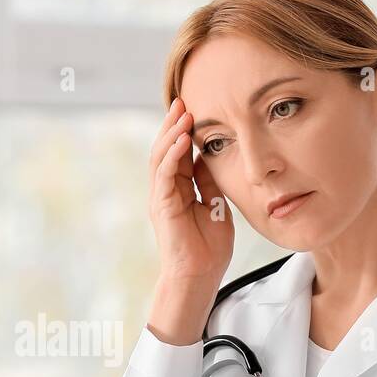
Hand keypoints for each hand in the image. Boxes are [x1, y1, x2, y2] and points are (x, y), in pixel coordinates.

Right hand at [149, 96, 233, 285]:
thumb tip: (210, 157)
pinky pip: (164, 174)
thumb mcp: (216, 205)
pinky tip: (183, 139)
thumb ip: (209, 182)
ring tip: (182, 112)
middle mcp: (165, 190)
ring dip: (171, 133)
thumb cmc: (209, 248)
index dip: (184, 130)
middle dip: (173, 124)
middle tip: (182, 100)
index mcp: (178, 189)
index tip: (194, 108)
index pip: (178, 153)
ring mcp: (161, 197)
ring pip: (160, 157)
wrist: (200, 276)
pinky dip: (172, 155)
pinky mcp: (161, 206)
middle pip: (165, 149)